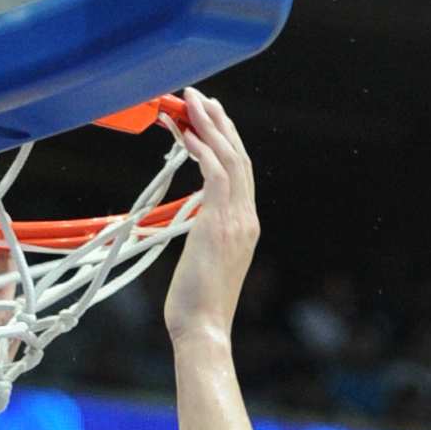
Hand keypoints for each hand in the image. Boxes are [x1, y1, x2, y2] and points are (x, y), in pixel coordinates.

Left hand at [161, 88, 257, 346]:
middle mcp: (246, 219)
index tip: (207, 121)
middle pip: (239, 157)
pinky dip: (200, 149)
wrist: (203, 331)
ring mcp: (236, 221)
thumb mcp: (205, 264)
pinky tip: (184, 133)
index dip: (224, 141)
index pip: (240, 173)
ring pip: (228, 158)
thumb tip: (195, 225)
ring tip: (188, 101)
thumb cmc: (196, 307)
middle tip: (199, 98)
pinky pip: (214, 173)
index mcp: (246, 227)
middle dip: (219, 123)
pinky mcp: (219, 224)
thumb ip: (205, 236)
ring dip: (207, 125)